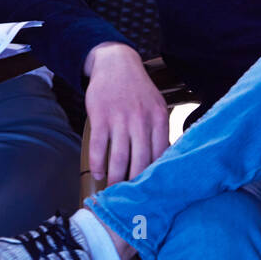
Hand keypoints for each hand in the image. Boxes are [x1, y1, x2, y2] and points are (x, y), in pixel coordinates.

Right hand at [84, 43, 170, 184]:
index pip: (160, 155)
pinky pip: (99, 147)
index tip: (151, 191)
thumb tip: (162, 162)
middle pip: (140, 161)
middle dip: (134, 183)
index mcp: (159, 119)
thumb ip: (159, 131)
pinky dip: (98, 164)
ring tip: (113, 189)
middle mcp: (141, 120)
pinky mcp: (100, 117)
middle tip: (130, 197)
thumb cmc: (138, 89)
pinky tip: (98, 172)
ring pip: (119, 158)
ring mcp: (119, 118)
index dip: (155, 176)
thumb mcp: (156, 106)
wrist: (116, 62)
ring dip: (115, 178)